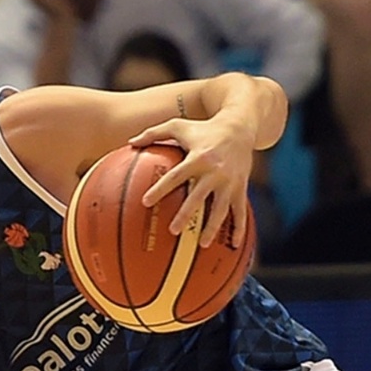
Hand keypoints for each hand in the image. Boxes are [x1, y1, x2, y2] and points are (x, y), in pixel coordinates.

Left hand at [130, 111, 256, 247]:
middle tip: (173, 230)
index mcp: (198, 157)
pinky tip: (234, 245)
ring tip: (202, 243)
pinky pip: (240, 211)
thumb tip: (129, 143)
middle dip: (186, 214)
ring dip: (213, 227)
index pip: (176, 176)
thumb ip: (153, 133)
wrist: (240, 126)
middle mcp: (215, 171)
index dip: (161, 188)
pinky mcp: (241, 187)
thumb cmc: (203, 127)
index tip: (145, 202)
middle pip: (199, 196)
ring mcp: (230, 181)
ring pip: (221, 208)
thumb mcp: (178, 125)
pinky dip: (239, 228)